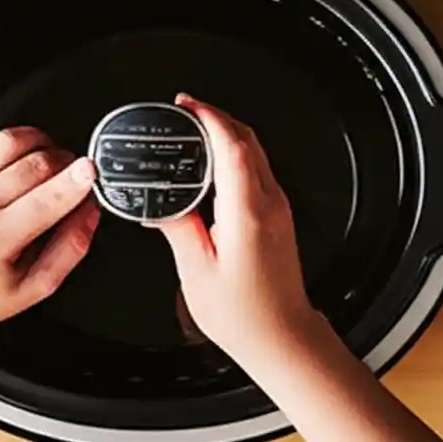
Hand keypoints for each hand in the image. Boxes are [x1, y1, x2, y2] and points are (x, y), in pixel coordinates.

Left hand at [0, 127, 99, 337]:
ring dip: (41, 145)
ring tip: (53, 165)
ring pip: (11, 143)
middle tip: (76, 179)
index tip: (93, 170)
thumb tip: (90, 212)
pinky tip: (24, 162)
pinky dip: (15, 144)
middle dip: (65, 164)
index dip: (77, 179)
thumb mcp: (37, 287)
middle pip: (35, 163)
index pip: (47, 198)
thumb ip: (71, 248)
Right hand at [157, 94, 319, 357]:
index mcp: (247, 213)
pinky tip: (213, 166)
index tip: (187, 104)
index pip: (232, 146)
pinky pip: (257, 172)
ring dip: (227, 135)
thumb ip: (178, 228)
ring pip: (255, 153)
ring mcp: (278, 209)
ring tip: (195, 132)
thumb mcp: (196, 271)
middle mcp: (269, 204)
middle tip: (186, 110)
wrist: (282, 337)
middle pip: (247, 140)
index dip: (209, 118)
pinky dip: (235, 156)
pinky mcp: (278, 218)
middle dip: (216, 117)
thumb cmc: (245, 316)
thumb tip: (159, 203)